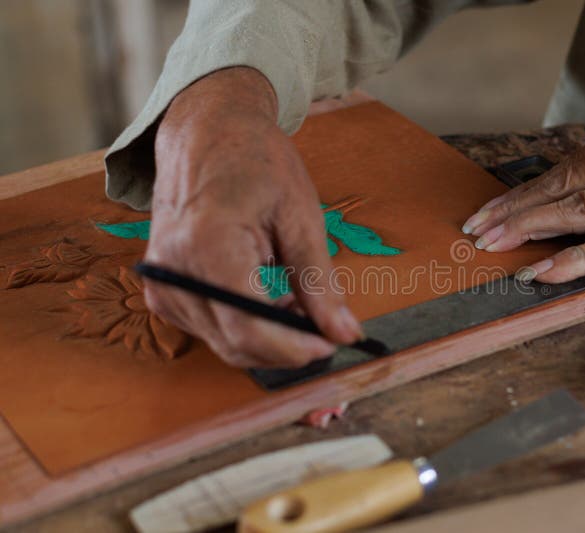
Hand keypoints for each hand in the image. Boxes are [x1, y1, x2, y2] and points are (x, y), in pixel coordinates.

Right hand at [144, 67, 362, 368]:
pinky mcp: (162, 288)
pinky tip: (270, 299)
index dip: (294, 348)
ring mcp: (162, 282)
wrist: (207, 134)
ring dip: (268, 338)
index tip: (331, 345)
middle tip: (325, 328)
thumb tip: (345, 333)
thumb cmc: (257, 163)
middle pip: (235, 343)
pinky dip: (244, 327)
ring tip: (300, 303)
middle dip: (286, 347)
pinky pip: (209, 328)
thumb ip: (320, 282)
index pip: (248, 328)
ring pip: (223, 343)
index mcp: (208, 245)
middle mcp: (174, 270)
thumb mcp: (301, 217)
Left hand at [462, 108, 584, 282]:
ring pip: (575, 211)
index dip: (524, 193)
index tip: (493, 209)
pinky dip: (574, 259)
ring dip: (528, 232)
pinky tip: (542, 271)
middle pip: (559, 187)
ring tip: (492, 247)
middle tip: (475, 230)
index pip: (564, 168)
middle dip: (512, 212)